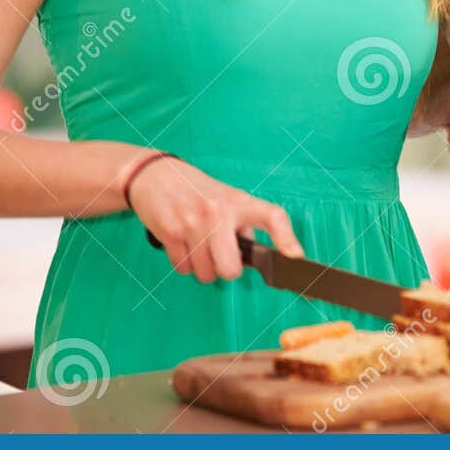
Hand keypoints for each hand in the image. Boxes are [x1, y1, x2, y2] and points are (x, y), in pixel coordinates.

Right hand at [131, 157, 302, 283]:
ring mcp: (192, 224)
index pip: (271, 215)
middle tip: (220, 253)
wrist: (155, 175)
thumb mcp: (226, 196)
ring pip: (205, 273)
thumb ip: (242, 222)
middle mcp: (218, 213)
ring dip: (203, 267)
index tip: (295, 255)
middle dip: (226, 269)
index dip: (286, 237)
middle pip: (230, 269)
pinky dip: (185, 263)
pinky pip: (183, 268)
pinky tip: (183, 244)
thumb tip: (254, 251)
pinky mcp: (170, 233)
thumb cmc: (195, 189)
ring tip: (198, 244)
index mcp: (238, 202)